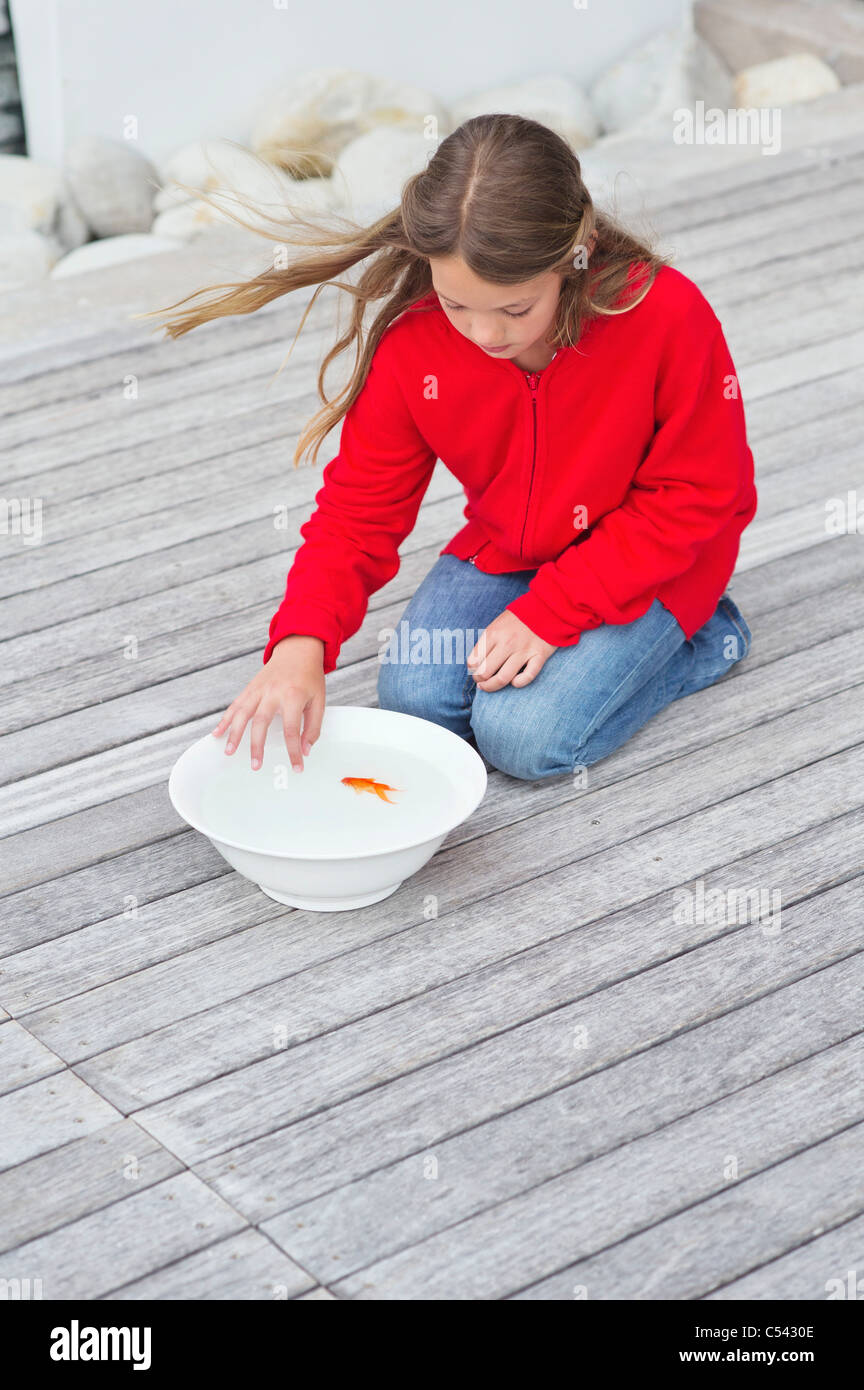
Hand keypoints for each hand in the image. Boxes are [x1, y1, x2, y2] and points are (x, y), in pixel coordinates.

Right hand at [211, 635, 325, 771]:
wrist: (298, 650)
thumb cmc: (309, 677)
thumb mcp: (319, 700)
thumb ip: (313, 726)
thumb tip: (305, 749)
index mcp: (293, 696)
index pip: (292, 729)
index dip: (293, 751)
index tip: (297, 767)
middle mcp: (273, 692)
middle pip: (261, 722)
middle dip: (257, 746)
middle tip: (256, 765)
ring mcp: (259, 689)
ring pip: (242, 713)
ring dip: (235, 734)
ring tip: (229, 752)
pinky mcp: (250, 688)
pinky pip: (235, 705)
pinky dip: (225, 720)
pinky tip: (218, 733)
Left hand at [467, 610, 556, 689]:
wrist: (546, 608)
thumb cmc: (519, 618)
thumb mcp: (497, 624)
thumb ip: (486, 642)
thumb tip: (473, 663)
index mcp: (494, 633)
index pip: (474, 660)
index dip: (471, 669)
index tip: (474, 671)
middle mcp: (507, 643)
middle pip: (485, 672)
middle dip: (479, 680)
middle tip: (480, 681)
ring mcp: (524, 650)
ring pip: (503, 678)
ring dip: (492, 686)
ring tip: (489, 686)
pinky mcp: (539, 655)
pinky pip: (528, 676)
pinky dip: (519, 683)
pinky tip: (514, 682)